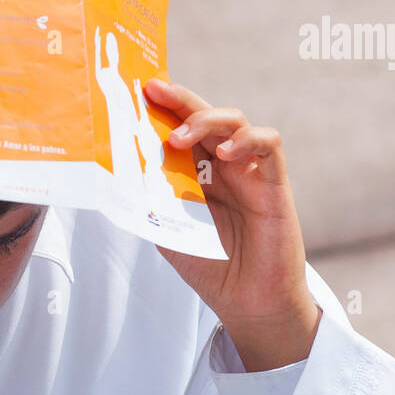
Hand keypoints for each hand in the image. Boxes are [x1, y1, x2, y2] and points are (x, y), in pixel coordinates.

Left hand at [142, 77, 320, 370]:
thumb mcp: (165, 229)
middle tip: (155, 92)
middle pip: (205, 116)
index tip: (138, 92)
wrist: (248, 302)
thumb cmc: (209, 266)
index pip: (179, 128)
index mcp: (195, 172)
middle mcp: (222, 165)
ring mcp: (249, 172)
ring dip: (206, 120)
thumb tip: (120, 170)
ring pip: (235, 122)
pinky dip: (248, 140)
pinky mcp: (274, 185)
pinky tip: (227, 154)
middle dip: (179, 100)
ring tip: (181, 139)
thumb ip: (149, 198)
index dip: (162, 108)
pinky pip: (269, 145)